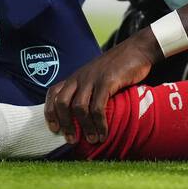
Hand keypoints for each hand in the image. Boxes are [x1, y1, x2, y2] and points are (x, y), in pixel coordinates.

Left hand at [44, 30, 161, 143]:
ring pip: (79, 107)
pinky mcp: (107, 81)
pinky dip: (99, 123)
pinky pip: (98, 107)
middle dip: (65, 123)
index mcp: (76, 77)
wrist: (137, 49)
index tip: (54, 129)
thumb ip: (90, 91)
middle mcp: (80, 77)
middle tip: (72, 139)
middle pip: (62, 102)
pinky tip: (104, 133)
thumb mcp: (98, 76)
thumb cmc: (119, 67)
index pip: (53, 93)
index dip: (50, 112)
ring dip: (85, 127)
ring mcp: (93, 78)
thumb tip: (86, 117)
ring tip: (93, 139)